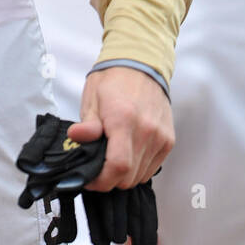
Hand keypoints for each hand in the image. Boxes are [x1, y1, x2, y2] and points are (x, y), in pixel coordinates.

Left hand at [66, 65, 173, 191]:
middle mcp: (146, 131)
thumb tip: (76, 137)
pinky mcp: (168, 140)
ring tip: (112, 159)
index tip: (89, 180)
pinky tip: (127, 154)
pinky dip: (138, 169)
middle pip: (128, 177)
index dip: (101, 181)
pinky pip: (152, 168)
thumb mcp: (92, 98)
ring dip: (124, 176)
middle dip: (109, 179)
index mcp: (124, 120)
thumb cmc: (113, 80)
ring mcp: (160, 137)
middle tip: (97, 169)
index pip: (117, 166)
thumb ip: (87, 123)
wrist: (142, 64)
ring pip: (140, 176)